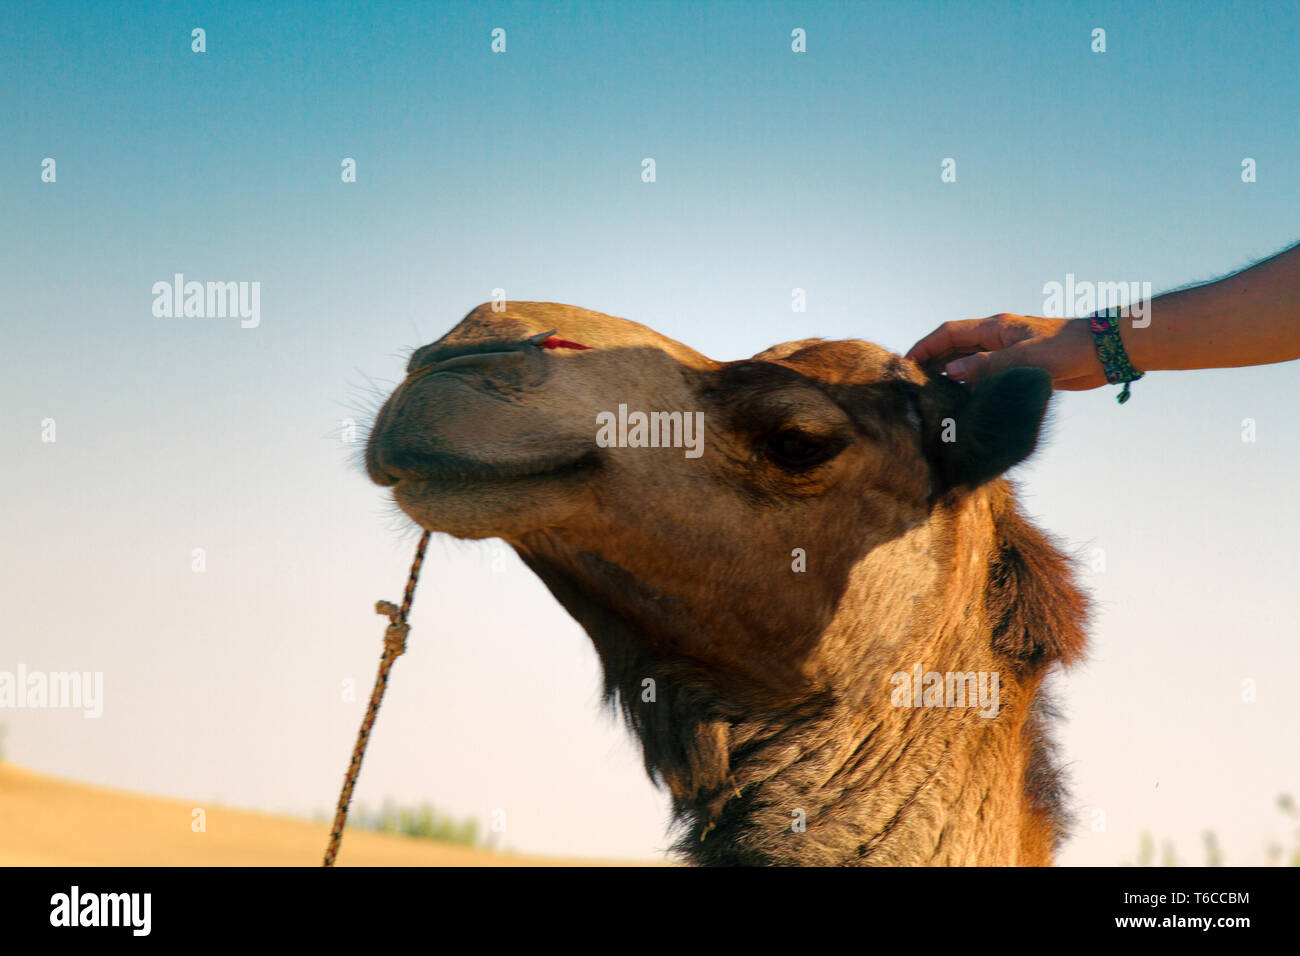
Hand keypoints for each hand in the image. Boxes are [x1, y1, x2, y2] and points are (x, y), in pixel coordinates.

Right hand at [905, 314, 1107, 389]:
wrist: (1105, 352)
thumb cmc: (1069, 349)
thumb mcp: (1025, 359)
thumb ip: (987, 366)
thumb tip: (951, 372)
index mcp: (995, 329)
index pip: (948, 333)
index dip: (925, 347)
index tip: (906, 363)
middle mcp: (997, 339)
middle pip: (954, 348)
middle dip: (932, 363)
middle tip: (914, 386)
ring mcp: (1007, 354)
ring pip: (969, 364)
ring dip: (951, 378)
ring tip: (934, 399)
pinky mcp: (1018, 370)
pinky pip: (986, 378)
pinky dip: (972, 389)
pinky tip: (966, 406)